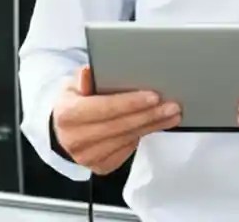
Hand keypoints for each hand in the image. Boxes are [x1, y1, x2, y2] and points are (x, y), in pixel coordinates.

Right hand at [52, 66, 181, 174]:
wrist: (65, 131)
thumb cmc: (75, 102)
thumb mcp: (73, 86)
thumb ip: (83, 79)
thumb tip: (88, 71)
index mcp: (67, 114)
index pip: (104, 108)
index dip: (130, 103)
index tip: (153, 96)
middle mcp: (75, 139)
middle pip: (120, 126)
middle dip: (149, 115)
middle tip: (172, 105)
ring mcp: (87, 157)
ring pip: (127, 139)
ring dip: (152, 126)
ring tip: (171, 114)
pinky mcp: (100, 167)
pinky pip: (127, 150)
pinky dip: (143, 136)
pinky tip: (155, 125)